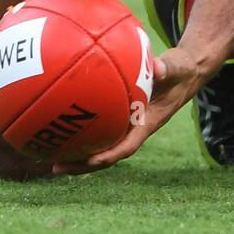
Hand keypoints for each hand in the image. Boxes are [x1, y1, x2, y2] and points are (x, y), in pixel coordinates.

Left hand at [52, 46, 204, 174]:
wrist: (184, 73)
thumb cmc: (179, 72)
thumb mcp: (176, 69)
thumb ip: (167, 69)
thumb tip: (157, 67)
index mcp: (146, 124)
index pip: (126, 146)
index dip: (109, 156)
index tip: (91, 161)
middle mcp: (133, 128)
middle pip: (105, 154)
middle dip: (81, 164)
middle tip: (55, 166)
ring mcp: (126, 123)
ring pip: (98, 144)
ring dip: (76, 152)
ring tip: (48, 156)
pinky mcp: (121, 114)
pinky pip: (98, 126)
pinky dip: (81, 129)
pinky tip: (59, 124)